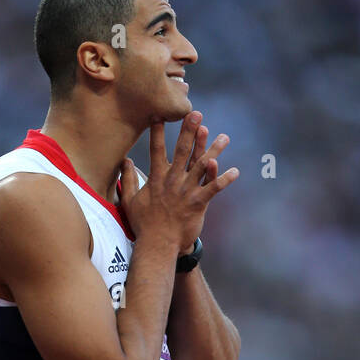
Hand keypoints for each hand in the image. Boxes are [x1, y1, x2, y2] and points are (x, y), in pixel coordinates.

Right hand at [119, 112, 238, 253]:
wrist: (157, 245)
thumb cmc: (144, 224)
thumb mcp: (130, 201)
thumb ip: (128, 179)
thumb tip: (125, 160)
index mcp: (157, 178)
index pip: (157, 150)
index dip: (158, 132)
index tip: (160, 114)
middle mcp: (173, 181)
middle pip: (182, 151)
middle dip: (189, 131)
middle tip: (196, 114)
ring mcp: (186, 191)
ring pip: (202, 165)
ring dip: (214, 150)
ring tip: (224, 137)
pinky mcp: (198, 204)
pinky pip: (213, 189)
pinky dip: (224, 180)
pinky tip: (235, 172)